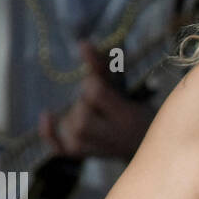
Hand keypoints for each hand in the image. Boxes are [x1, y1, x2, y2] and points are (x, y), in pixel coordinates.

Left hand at [39, 40, 154, 160]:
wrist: (151, 148)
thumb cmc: (141, 112)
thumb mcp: (127, 88)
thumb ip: (103, 68)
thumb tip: (82, 43)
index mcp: (127, 116)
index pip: (96, 93)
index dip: (92, 82)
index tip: (97, 79)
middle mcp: (113, 137)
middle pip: (82, 119)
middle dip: (84, 103)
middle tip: (97, 101)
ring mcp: (99, 150)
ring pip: (73, 133)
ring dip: (73, 117)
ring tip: (88, 111)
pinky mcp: (87, 155)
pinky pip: (62, 148)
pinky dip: (51, 135)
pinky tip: (47, 115)